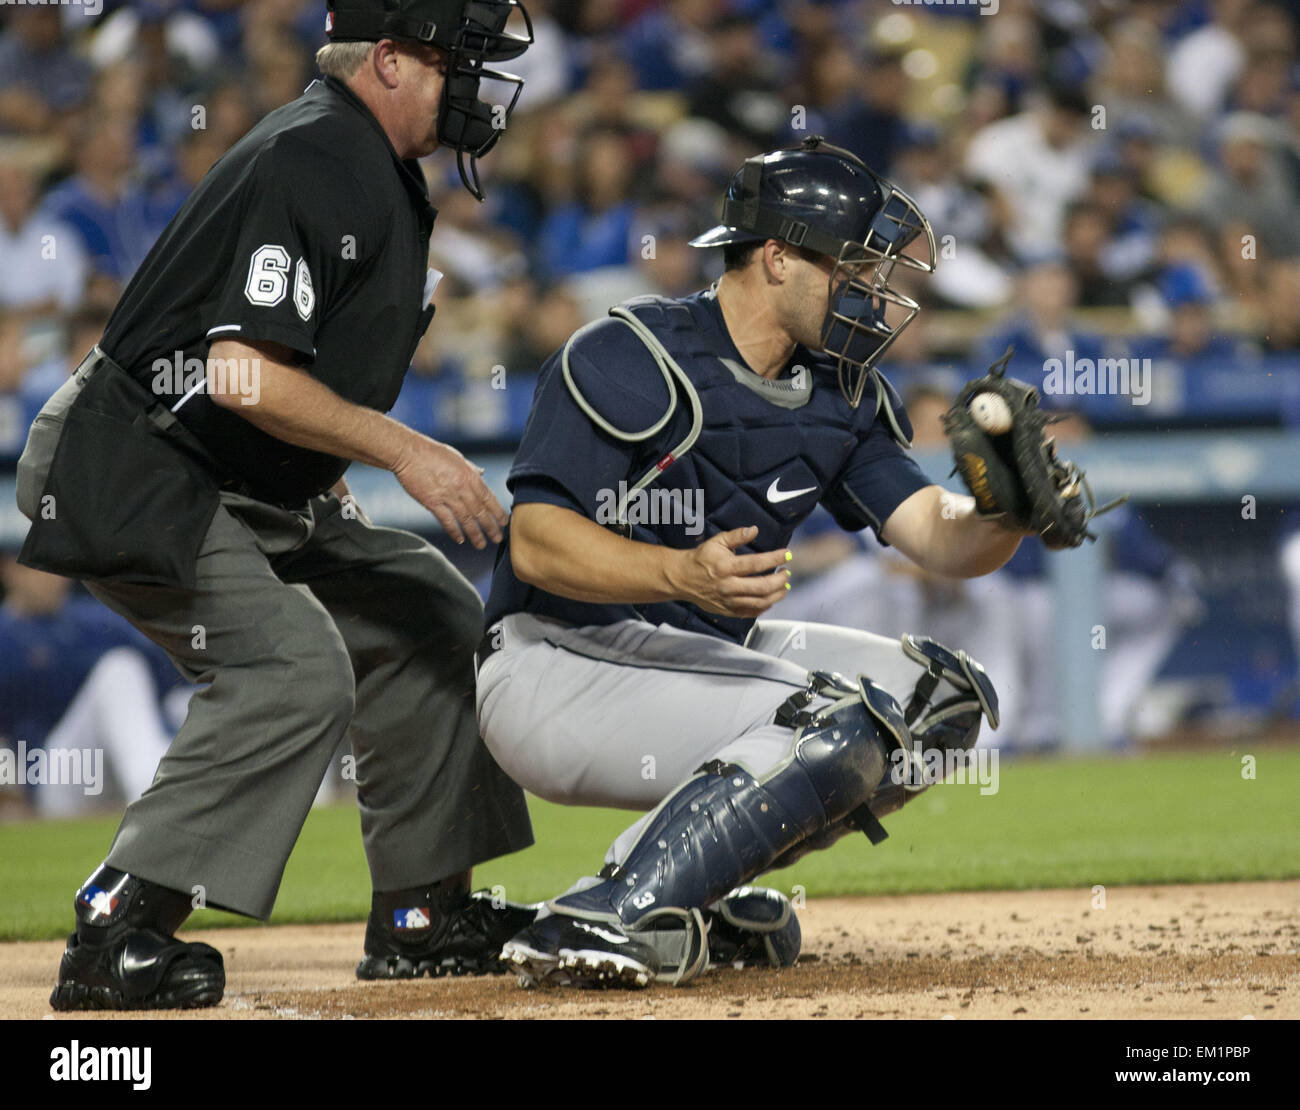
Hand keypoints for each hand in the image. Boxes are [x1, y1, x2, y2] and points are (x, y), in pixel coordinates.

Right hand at [392, 434, 507, 547]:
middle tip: (497, 539)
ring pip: (466, 519)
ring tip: (481, 545)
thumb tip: (482, 473)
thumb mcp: (457, 457)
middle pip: (480, 512)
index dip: (498, 512)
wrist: (408, 452)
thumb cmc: (432, 452)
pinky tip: (460, 539)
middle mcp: (461, 487)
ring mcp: (447, 496)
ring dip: (475, 534)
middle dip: (490, 527)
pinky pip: (446, 520)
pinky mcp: (432, 502)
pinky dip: (454, 531)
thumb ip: (471, 468)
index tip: (504, 523)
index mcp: (469, 476)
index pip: (489, 498)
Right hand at [667, 526, 790, 617]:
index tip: (787, 555)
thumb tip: (754, 529)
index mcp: (726, 567)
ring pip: (760, 602)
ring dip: (777, 595)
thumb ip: (736, 535)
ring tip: (784, 586)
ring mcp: (728, 601)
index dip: (775, 559)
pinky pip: (751, 613)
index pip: (756, 564)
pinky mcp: (727, 610)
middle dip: (780, 580)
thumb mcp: (717, 541)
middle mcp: (728, 586)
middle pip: (762, 587)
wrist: (682, 578)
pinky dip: (764, 607)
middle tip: (786, 573)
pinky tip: (771, 598)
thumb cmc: (701, 558)